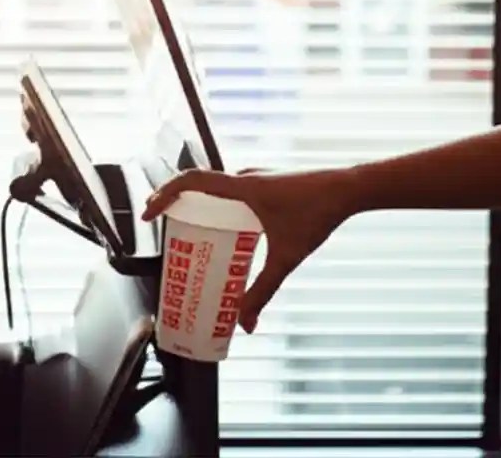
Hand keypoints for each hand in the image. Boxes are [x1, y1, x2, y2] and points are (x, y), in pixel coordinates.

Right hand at [142, 168, 360, 332]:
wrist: (351, 188)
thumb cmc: (319, 215)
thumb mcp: (287, 257)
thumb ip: (263, 291)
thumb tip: (245, 324)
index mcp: (242, 187)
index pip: (191, 181)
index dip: (164, 194)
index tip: (149, 214)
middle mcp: (244, 176)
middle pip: (197, 182)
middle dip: (172, 199)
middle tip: (158, 222)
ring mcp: (256, 176)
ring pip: (215, 185)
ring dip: (195, 199)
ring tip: (184, 224)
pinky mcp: (267, 180)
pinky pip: (231, 188)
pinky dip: (216, 202)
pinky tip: (224, 225)